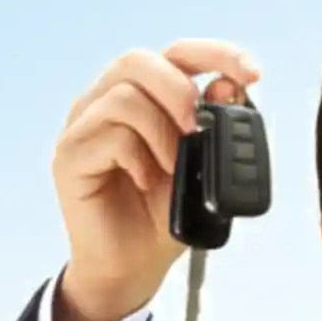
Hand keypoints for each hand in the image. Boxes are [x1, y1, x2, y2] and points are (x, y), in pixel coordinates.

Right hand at [50, 39, 258, 320]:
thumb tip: (231, 87)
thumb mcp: (205, 168)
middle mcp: (109, 102)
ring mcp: (85, 126)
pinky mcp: (69, 155)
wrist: (133, 266)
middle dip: (180, 91)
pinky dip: (140, 158)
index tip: (253, 72)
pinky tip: (146, 181)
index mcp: (147, 98)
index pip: (177, 54)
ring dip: (163, 133)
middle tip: (199, 129)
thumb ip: (217, 128)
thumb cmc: (165, 214)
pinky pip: (110, 136)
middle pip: (139, 61)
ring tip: (173, 168)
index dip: (216, 54)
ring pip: (125, 96)